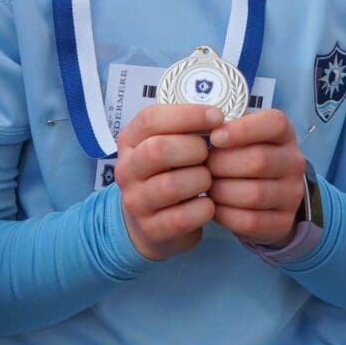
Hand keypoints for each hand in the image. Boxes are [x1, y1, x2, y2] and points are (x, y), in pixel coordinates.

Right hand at [115, 104, 221, 260]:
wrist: (150, 224)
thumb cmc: (168, 174)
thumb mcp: (169, 146)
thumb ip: (185, 129)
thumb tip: (219, 117)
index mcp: (130, 141)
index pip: (151, 119)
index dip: (187, 115)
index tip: (217, 117)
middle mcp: (126, 169)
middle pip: (158, 149)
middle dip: (194, 149)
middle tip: (208, 155)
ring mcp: (135, 201)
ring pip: (171, 185)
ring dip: (201, 180)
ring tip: (208, 181)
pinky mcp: (150, 229)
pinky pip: (182, 217)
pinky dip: (203, 209)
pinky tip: (208, 204)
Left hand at [206, 108, 307, 246]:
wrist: (262, 194)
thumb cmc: (240, 155)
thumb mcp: (237, 134)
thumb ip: (222, 126)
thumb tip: (199, 126)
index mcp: (284, 133)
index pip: (274, 124)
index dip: (243, 129)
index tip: (215, 137)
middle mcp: (294, 162)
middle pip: (259, 160)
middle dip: (222, 164)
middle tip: (204, 167)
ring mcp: (292, 194)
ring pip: (254, 194)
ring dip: (222, 191)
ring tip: (208, 187)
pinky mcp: (283, 221)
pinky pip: (251, 221)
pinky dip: (226, 215)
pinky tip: (215, 207)